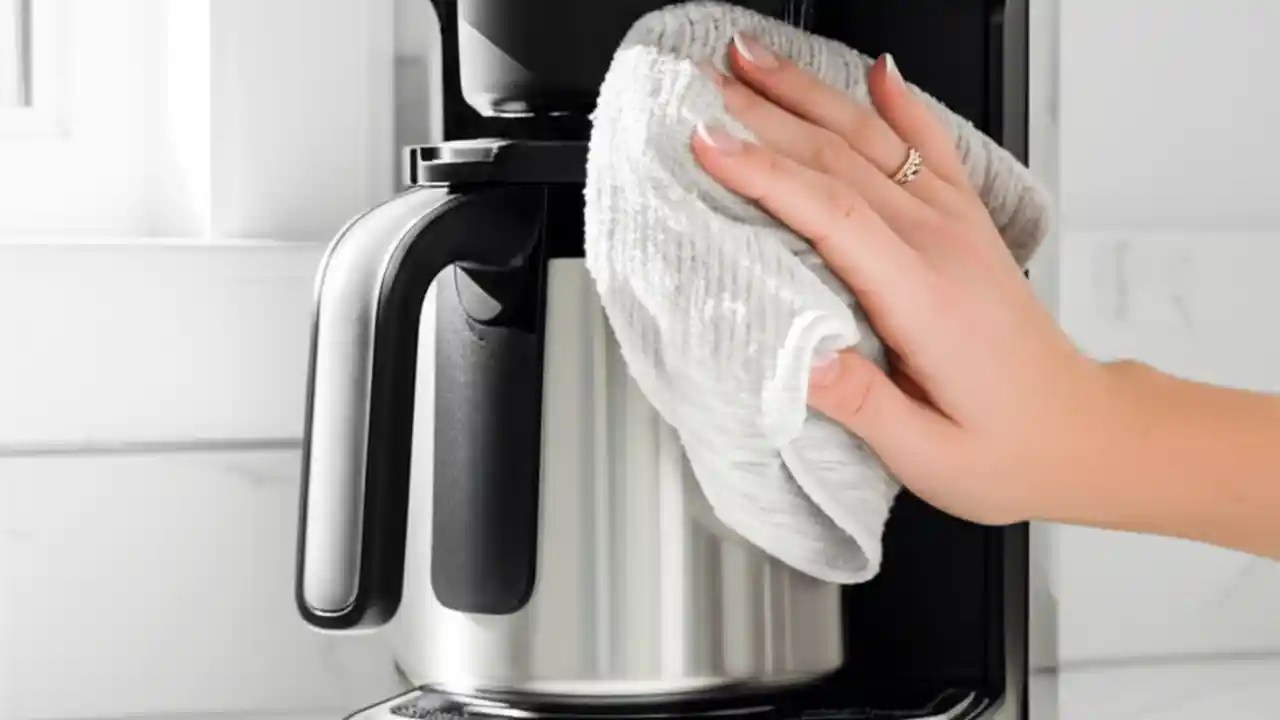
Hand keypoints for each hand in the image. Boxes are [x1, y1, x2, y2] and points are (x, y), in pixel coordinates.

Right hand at [691, 35, 1112, 525]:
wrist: (1085, 434)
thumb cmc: (1010, 447)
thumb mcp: (930, 455)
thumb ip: (863, 406)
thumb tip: (801, 361)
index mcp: (925, 299)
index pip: (833, 213)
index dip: (765, 173)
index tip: (711, 144)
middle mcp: (942, 246)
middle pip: (841, 158)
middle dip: (765, 115)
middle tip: (704, 86)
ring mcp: (957, 227)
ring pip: (874, 139)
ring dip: (810, 94)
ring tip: (755, 61)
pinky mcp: (967, 225)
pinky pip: (931, 146)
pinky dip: (902, 102)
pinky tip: (879, 70)